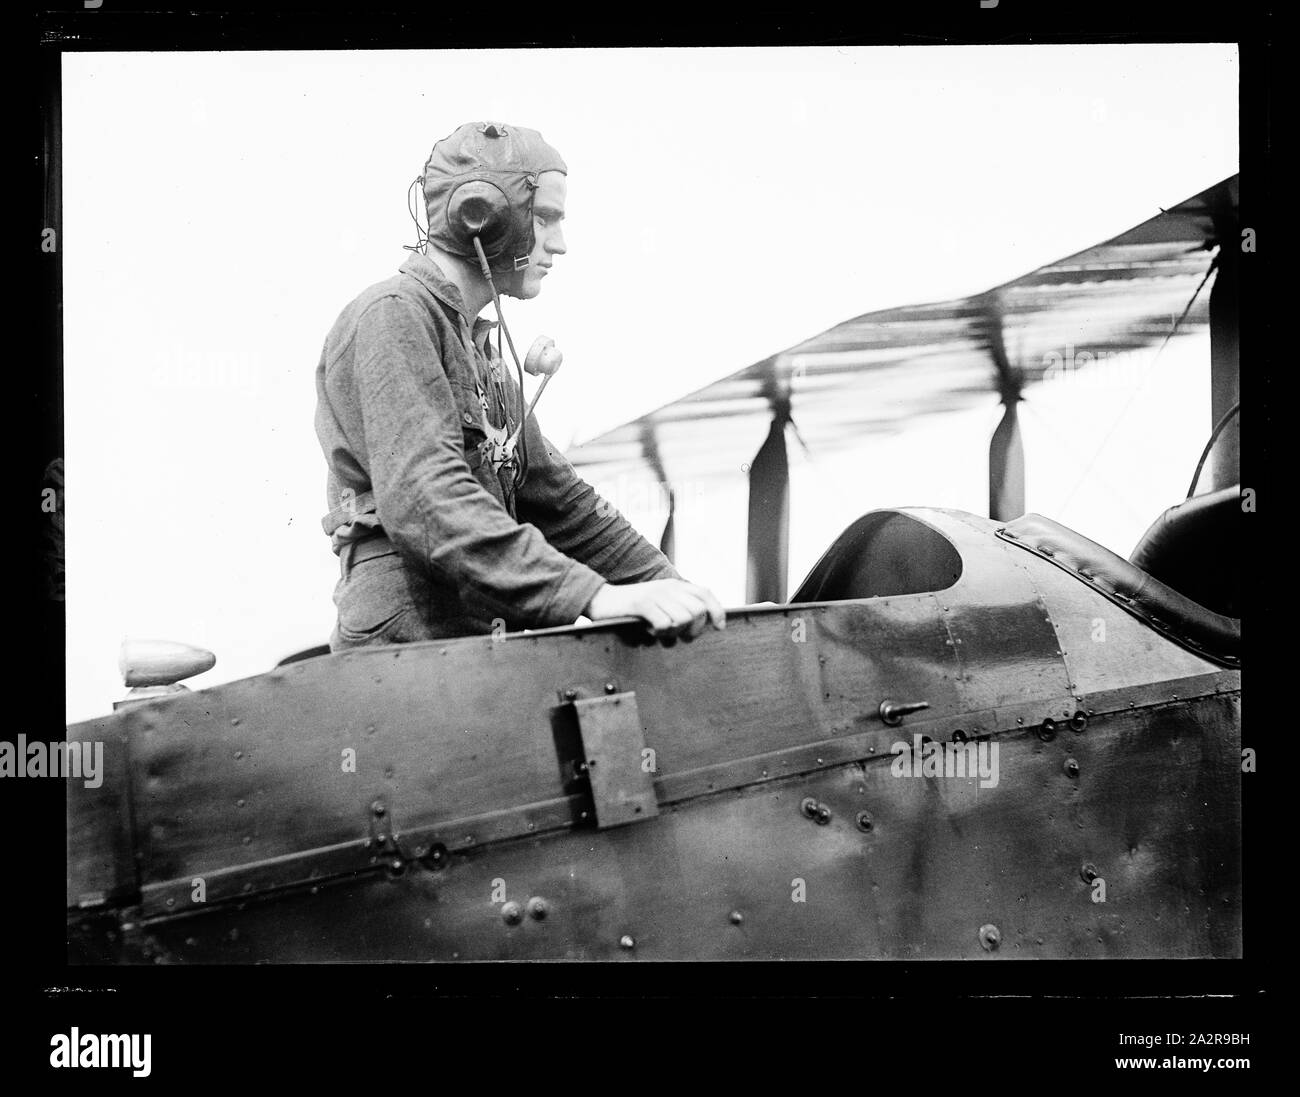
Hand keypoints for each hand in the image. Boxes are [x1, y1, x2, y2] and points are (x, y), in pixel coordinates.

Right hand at [585, 579, 725, 642]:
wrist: (603, 599)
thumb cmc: (633, 607)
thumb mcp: (660, 602)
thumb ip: (679, 607)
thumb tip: (701, 623)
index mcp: (675, 586)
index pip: (706, 594)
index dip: (717, 611)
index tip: (720, 627)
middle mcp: (668, 587)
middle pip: (698, 611)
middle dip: (693, 629)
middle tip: (677, 635)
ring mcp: (655, 595)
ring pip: (683, 619)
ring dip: (673, 632)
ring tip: (659, 631)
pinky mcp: (642, 604)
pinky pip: (664, 623)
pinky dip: (658, 632)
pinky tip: (648, 630)